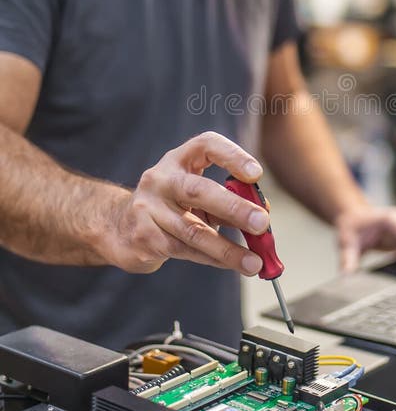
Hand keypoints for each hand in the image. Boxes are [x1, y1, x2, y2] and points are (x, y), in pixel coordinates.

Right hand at [105, 132, 270, 273]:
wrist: (119, 227)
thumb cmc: (170, 205)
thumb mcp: (196, 193)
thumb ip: (227, 198)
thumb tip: (261, 216)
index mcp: (179, 159)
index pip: (206, 145)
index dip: (232, 156)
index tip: (256, 174)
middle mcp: (160, 179)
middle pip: (198, 190)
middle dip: (233, 207)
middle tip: (261, 222)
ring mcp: (148, 208)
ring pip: (193, 231)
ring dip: (228, 249)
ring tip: (255, 262)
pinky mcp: (144, 237)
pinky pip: (185, 251)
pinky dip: (213, 259)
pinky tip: (232, 265)